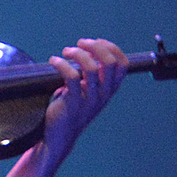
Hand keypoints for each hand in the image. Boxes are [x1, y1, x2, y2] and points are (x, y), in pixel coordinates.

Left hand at [41, 38, 126, 162]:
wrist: (61, 135)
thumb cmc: (72, 107)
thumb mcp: (87, 89)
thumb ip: (91, 73)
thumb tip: (86, 49)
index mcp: (110, 89)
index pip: (123, 64)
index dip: (111, 48)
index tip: (95, 41)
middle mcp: (104, 94)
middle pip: (109, 62)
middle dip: (94, 46)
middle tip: (79, 44)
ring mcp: (90, 100)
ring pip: (91, 68)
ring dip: (77, 54)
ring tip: (65, 52)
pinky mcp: (74, 104)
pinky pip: (72, 78)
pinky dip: (62, 64)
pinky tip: (54, 61)